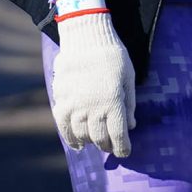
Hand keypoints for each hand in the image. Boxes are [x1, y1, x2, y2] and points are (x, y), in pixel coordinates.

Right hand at [50, 0, 134, 156]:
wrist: (87, 39)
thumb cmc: (114, 58)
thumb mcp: (129, 80)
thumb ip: (130, 105)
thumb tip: (131, 127)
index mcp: (113, 103)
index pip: (118, 135)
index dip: (122, 148)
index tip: (125, 152)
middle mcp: (93, 107)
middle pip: (99, 137)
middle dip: (107, 145)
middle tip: (110, 147)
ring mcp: (75, 104)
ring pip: (81, 134)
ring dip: (89, 141)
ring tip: (94, 143)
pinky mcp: (61, 99)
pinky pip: (62, 124)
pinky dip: (69, 137)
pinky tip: (76, 144)